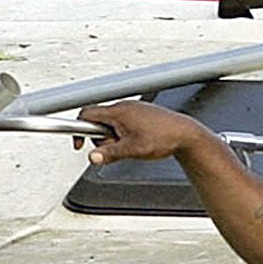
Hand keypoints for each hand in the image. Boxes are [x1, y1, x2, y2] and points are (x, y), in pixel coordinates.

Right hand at [76, 102, 213, 165]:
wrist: (185, 134)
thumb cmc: (163, 137)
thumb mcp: (133, 150)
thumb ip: (110, 153)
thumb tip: (93, 157)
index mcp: (118, 112)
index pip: (86, 114)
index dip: (78, 129)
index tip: (79, 144)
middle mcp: (124, 106)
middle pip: (98, 121)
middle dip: (102, 138)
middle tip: (117, 148)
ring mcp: (132, 109)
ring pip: (111, 123)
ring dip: (114, 137)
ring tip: (131, 145)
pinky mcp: (139, 113)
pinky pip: (123, 122)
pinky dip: (124, 133)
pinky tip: (138, 141)